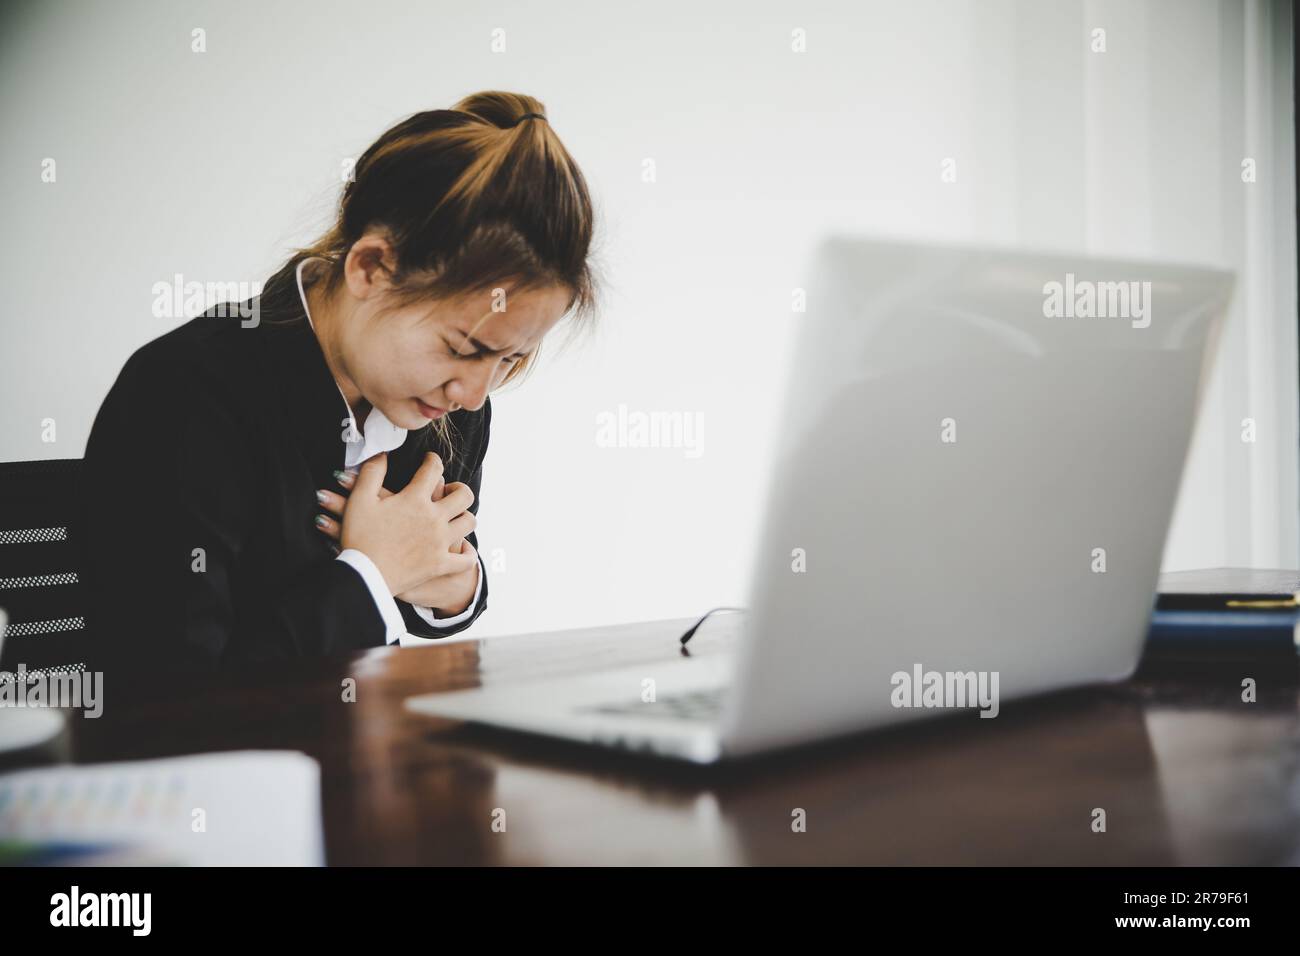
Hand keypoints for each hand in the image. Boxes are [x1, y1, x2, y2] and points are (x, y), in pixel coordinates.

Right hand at [314, 451, 476, 600]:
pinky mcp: (440, 564)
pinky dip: (467, 554)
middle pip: (464, 495)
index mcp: (414, 499)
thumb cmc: (359, 537)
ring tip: (454, 517)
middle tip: (448, 491)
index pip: (433, 469)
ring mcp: (440, 542)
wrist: (363, 575)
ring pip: (469, 522)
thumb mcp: (359, 499)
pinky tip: (461, 549)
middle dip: (458, 489)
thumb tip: (382, 453)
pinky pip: (466, 560)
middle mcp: (433, 518)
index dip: (432, 460)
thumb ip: (371, 472)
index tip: (429, 460)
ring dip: (464, 517)